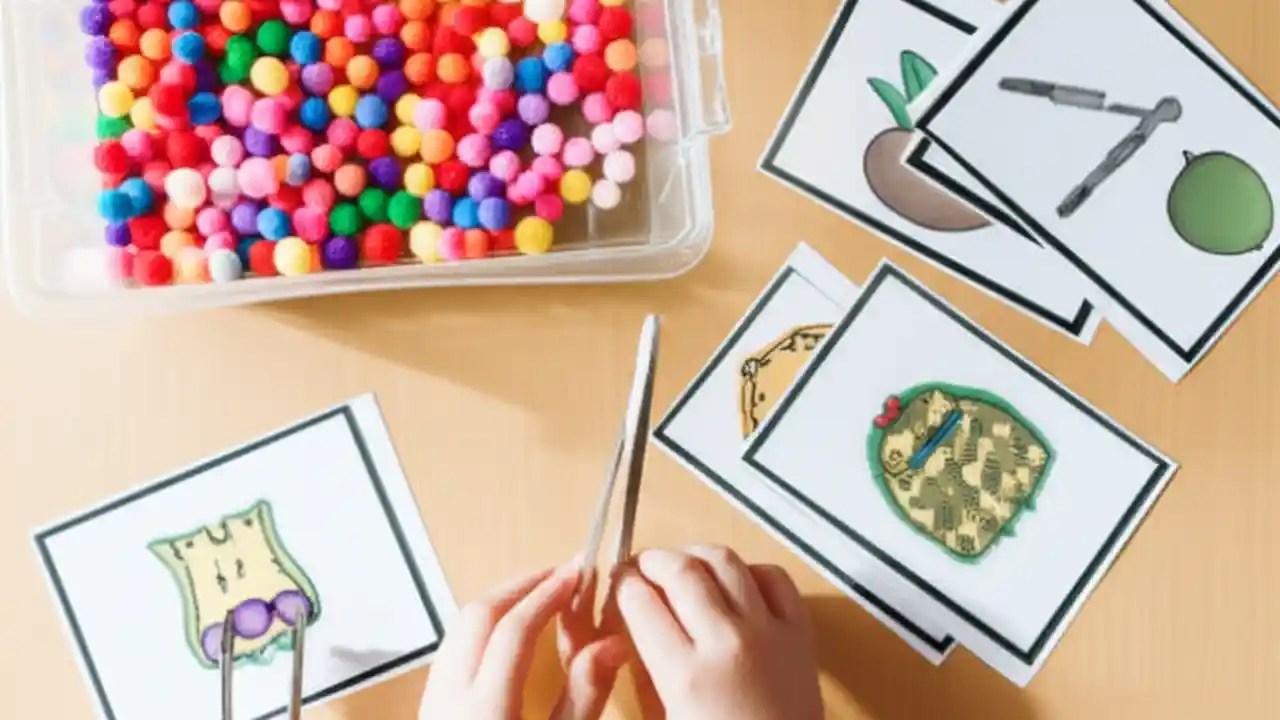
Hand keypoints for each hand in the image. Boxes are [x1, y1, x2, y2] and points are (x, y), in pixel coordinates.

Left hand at [420, 560, 627, 719]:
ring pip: (458, 629)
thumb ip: (584, 697)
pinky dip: (482, 629)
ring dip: (498, 604)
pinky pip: (452, 651)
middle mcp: (450, 698)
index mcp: (485, 709)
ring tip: (540, 598)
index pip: (514, 628)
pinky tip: (510, 636)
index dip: (549, 593)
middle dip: (521, 585)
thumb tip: (609, 643)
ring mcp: (433, 703)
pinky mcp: (429, 711)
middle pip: (477, 615)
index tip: (579, 573)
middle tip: (561, 575)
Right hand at [616, 546, 822, 719]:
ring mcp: (768, 632)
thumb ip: (648, 672)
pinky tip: (735, 581)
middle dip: (652, 560)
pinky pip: (774, 577)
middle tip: (642, 567)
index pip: (641, 602)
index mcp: (685, 676)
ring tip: (682, 565)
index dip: (623, 583)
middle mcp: (727, 643)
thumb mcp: (667, 718)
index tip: (619, 581)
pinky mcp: (801, 632)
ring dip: (696, 554)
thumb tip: (635, 624)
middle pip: (680, 570)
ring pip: (726, 561)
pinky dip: (749, 569)